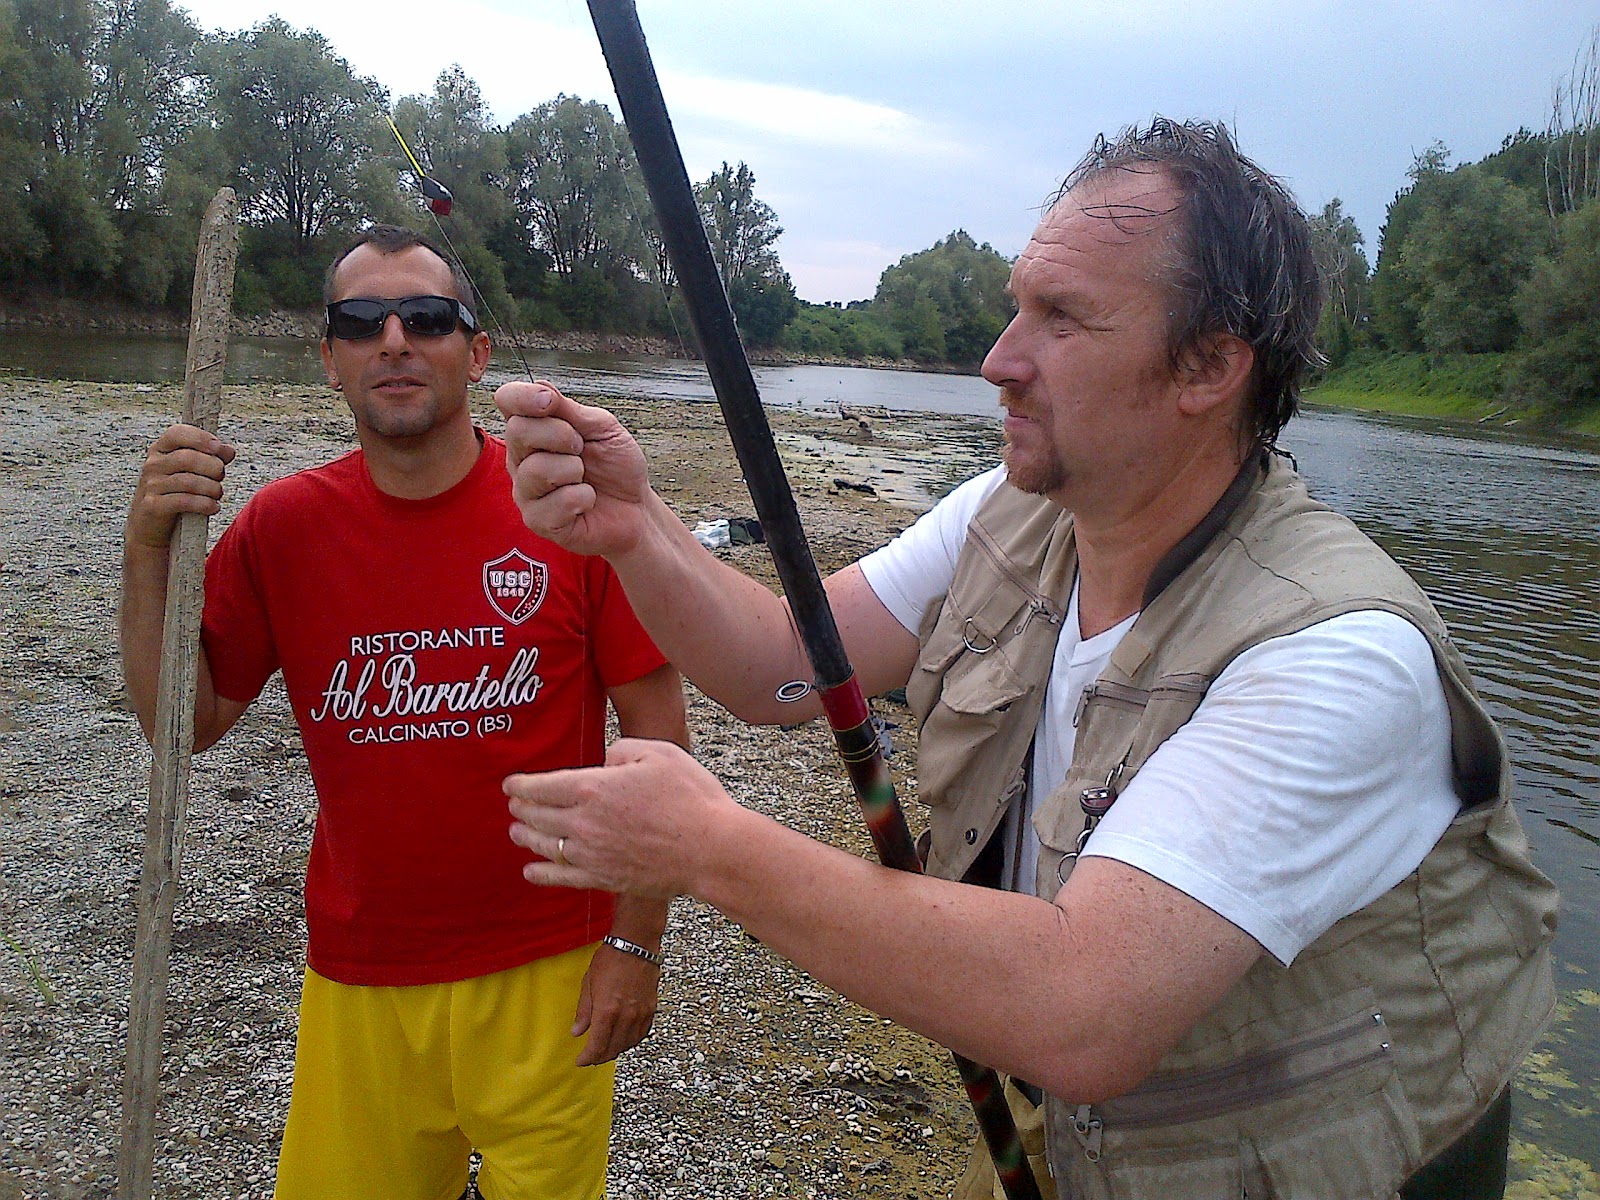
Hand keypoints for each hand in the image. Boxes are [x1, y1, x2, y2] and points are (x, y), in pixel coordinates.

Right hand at [126, 424, 235, 550]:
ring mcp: (151, 485)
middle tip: (221, 476)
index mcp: (160, 450)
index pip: (178, 433)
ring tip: (218, 494)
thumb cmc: (174, 494)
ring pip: (189, 481)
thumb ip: (209, 458)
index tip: (219, 449)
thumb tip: (229, 450)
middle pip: (188, 458)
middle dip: (213, 467)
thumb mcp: (189, 472)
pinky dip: (205, 504)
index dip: (201, 439)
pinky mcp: (153, 506)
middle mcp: (153, 464)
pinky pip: (185, 501)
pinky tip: (213, 507)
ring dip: (212, 488)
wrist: (149, 527)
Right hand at [495, 381, 652, 556]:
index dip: (522, 396)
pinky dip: (583, 498)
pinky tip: (586, 501)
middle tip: (581, 449)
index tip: (549, 402)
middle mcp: (521, 459)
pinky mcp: (537, 521)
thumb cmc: (615, 466)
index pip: (507, 400)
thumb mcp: (603, 428)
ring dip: (574, 470)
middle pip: (518, 430)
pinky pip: (556, 503)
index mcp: (533, 430)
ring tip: (584, 478)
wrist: (635, 508)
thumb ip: (570, 410)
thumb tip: (540, 385)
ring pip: (536, 469)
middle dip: (562, 435)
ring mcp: (526, 491)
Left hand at [506, 738, 735, 898]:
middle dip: (521, 810)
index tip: (510, 785)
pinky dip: (541, 874)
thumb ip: (621, 751)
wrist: (710, 849)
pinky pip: (562, 877)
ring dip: (526, 838)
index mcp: (594, 788)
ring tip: (517, 833)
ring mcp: (592, 854)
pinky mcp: (604, 878)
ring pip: (546, 846)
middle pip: (539, 817)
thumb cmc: (690, 797)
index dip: (521, 785)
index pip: (544, 786)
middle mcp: (585, 822)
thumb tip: (604, 762)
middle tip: (514, 806)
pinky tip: (530, 871)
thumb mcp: (658, 753)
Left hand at [571, 938, 660, 1065]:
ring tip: (606, 1048)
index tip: (581, 1061)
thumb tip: (577, 1031)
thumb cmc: (610, 959)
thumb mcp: (589, 983)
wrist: (636, 945)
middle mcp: (625, 1017)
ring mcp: (640, 1014)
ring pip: (628, 1044)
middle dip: (600, 1057)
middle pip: (613, 1049)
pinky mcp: (651, 1009)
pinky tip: (623, 1038)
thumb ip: (584, 1011)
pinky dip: (631, 1040)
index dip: (587, 1058)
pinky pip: (641, 1033)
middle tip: (591, 1057)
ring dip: (615, 1050)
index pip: (597, 1046)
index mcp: (607, 1011)